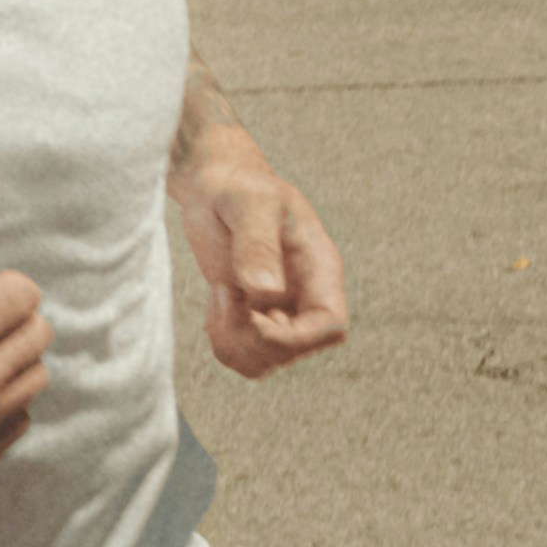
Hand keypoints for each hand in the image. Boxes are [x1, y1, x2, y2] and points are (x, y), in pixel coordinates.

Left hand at [174, 137, 348, 381]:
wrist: (215, 186)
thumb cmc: (238, 185)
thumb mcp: (250, 204)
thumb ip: (258, 244)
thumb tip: (266, 291)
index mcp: (319, 269)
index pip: (331, 327)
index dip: (295, 338)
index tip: (255, 314)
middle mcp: (304, 295)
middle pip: (293, 351)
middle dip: (252, 337)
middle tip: (224, 294)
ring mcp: (278, 309)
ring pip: (265, 361)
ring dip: (233, 343)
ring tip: (219, 297)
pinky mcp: (251, 316)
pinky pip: (243, 354)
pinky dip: (223, 342)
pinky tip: (216, 304)